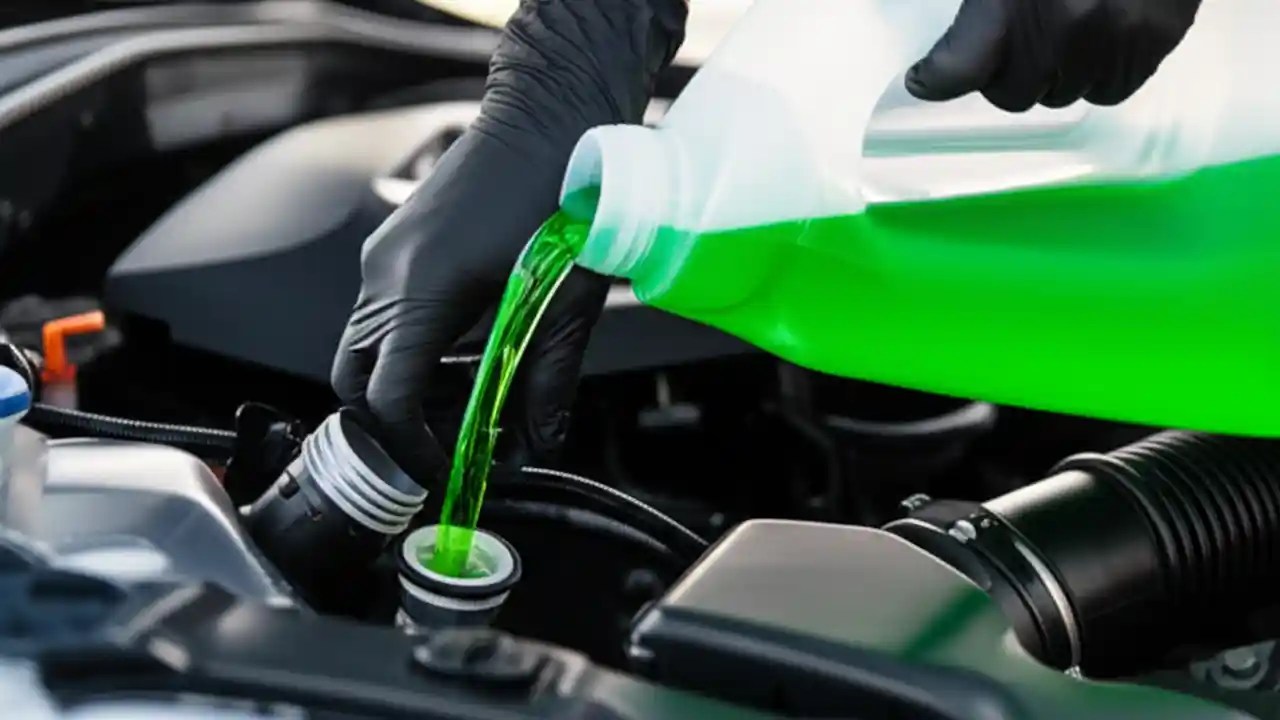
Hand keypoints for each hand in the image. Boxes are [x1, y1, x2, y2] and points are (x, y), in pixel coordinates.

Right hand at [331, 0, 685, 484]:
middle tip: (450, 446)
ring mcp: (385, 256)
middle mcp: (385, 274)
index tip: (448, 468)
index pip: (387, 398)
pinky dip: (414, 348)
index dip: (414, 447)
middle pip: (356, 379)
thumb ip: (546, 380)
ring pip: (367, 347)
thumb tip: (536, 442)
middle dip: (395, 424)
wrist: (551, 114)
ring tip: (471, 399)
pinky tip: (469, 350)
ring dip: (408, 386)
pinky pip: (384, 314)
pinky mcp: (397, 245)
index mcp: (420, 290)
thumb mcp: (564, 300)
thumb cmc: (562, 193)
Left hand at [907, 0, 1201, 110]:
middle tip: (1019, 40)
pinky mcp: (1152, 42)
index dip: (935, 77)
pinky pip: (1110, 90)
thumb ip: (985, 1)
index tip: (924, 78)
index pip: (955, 68)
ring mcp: (1109, 40)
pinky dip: (1099, 74)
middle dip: (1009, 75)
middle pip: (1013, 94)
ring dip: (1057, 74)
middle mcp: (1059, 28)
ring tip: (1067, 30)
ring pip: (1063, 95)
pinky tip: (1100, 37)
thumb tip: (956, 40)